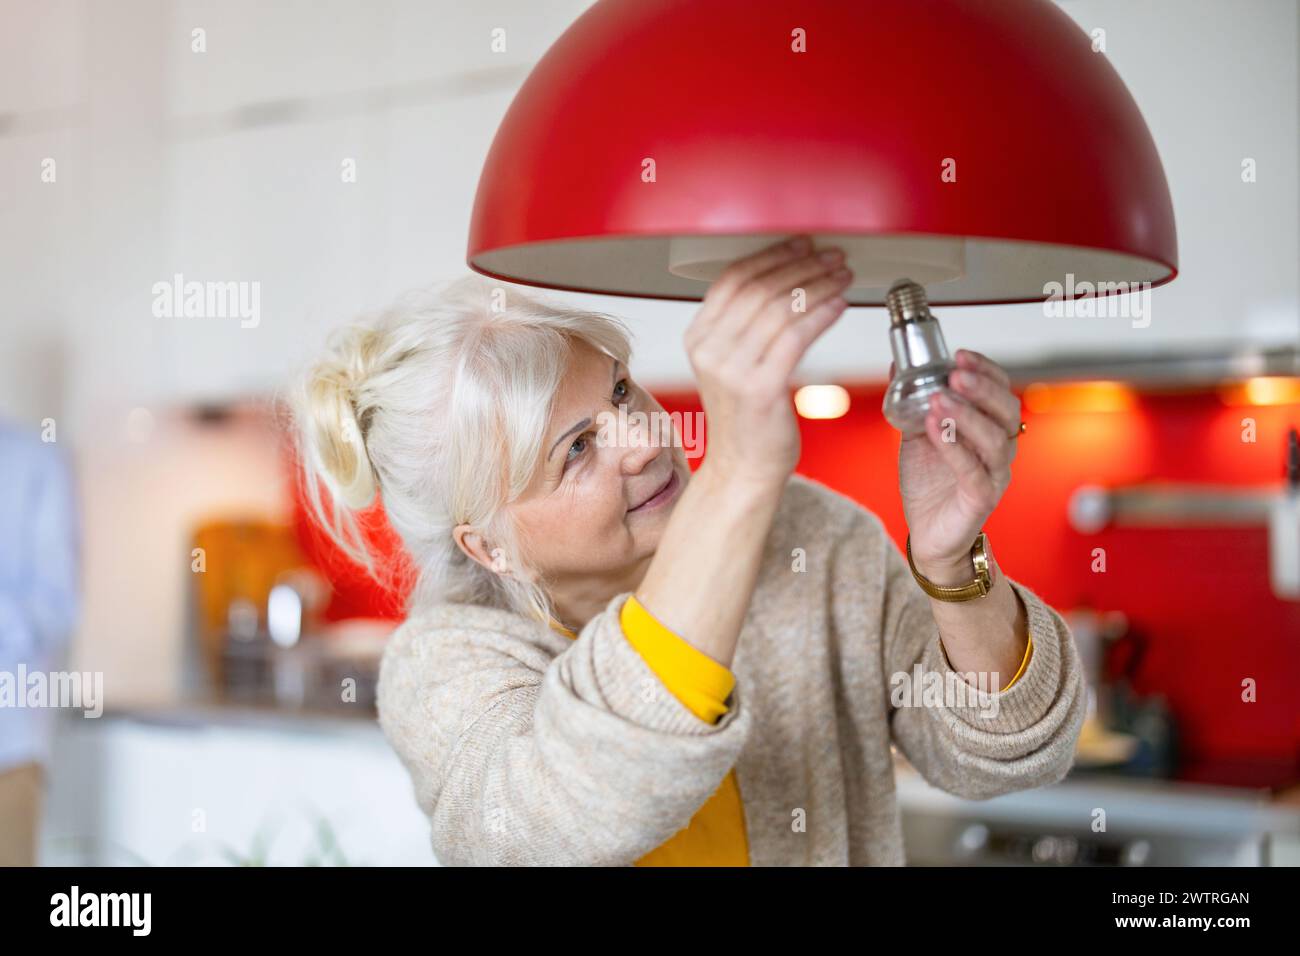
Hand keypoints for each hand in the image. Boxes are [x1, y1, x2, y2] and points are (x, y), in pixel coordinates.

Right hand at [685, 235, 852, 489]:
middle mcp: (709, 350)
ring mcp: (731, 370)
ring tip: (842, 276)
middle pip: (758, 288)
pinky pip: (795, 337)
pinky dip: (821, 314)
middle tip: (832, 257)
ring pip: (780, 308)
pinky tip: (838, 304)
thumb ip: (745, 328)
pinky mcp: (759, 389)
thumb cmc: (747, 419)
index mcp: (698, 338)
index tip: (802, 244)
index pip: (732, 280)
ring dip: (817, 285)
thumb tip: (786, 281)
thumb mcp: (733, 365)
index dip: (770, 256)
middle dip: (801, 265)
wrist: (742, 470)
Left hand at [891, 349, 1020, 583]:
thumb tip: (897, 366)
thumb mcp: (918, 434)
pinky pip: (973, 472)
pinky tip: (935, 429)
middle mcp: (1000, 450)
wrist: (927, 532)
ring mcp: (994, 475)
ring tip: (940, 399)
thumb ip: (915, 403)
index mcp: (990, 429)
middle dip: (981, 389)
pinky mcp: (980, 500)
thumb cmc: (930, 483)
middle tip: (955, 375)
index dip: (985, 371)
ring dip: (966, 416)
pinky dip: (954, 448)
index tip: (959, 355)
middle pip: (1007, 412)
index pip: (1001, 391)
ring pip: (995, 440)